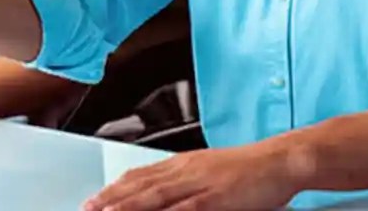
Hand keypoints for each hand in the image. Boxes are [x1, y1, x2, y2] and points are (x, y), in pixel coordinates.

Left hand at [82, 143, 300, 210]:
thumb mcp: (208, 170)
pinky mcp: (215, 197)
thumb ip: (183, 182)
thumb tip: (159, 191)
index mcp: (182, 164)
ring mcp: (198, 183)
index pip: (138, 176)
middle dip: (110, 200)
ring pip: (154, 197)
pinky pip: (184, 209)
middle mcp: (184, 170)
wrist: (279, 160)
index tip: (94, 199)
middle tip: (87, 209)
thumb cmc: (248, 169)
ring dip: (127, 207)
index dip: (113, 189)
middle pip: (139, 186)